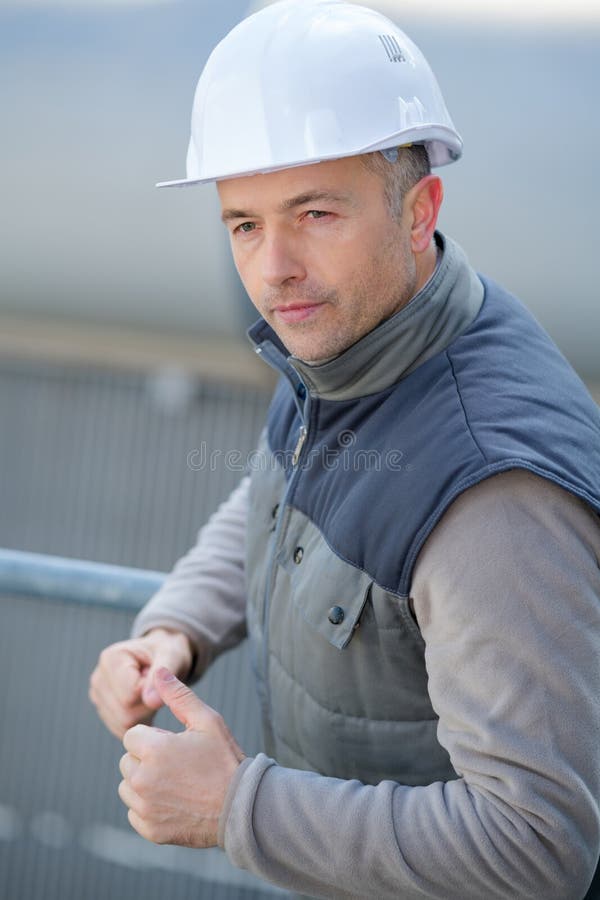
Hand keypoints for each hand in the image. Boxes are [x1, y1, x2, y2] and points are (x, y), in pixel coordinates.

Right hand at [89, 628, 193, 738]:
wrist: (160, 656)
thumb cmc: (166, 652)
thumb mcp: (172, 657)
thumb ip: (164, 678)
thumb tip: (151, 701)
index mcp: (111, 659)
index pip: (130, 694)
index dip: (151, 693)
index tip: (160, 679)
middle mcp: (98, 678)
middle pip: (125, 713)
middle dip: (148, 706)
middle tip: (158, 688)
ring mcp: (98, 696)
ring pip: (123, 725)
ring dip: (145, 715)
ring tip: (151, 693)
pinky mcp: (103, 710)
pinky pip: (122, 730)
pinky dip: (139, 722)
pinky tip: (145, 705)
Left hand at [118, 667, 244, 847]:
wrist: (241, 807)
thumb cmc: (224, 760)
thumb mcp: (207, 720)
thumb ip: (178, 694)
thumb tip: (158, 672)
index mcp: (153, 749)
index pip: (132, 735)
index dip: (154, 737)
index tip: (175, 744)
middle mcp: (142, 779)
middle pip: (127, 760)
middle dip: (146, 758)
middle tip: (178, 763)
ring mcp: (144, 807)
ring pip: (127, 786)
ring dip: (144, 782)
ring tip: (176, 782)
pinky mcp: (148, 829)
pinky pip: (134, 811)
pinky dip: (148, 807)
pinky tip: (173, 802)